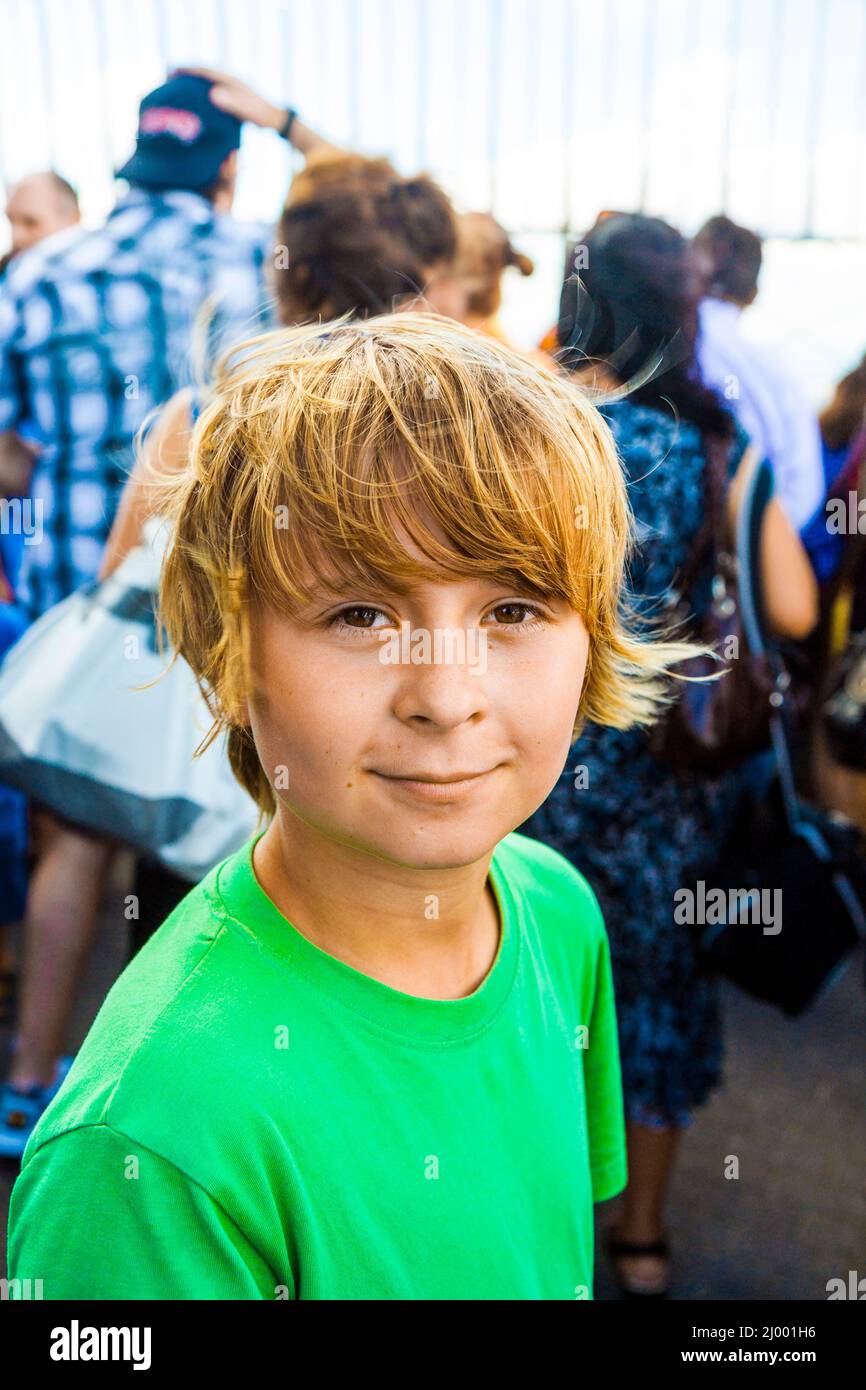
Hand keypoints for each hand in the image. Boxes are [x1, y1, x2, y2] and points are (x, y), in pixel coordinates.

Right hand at [170, 66, 285, 131]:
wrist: (275, 120)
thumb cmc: (261, 115)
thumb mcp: (247, 109)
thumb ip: (231, 102)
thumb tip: (212, 94)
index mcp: (231, 81)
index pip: (206, 72)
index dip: (189, 70)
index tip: (173, 70)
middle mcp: (230, 82)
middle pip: (205, 75)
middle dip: (188, 75)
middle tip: (169, 77)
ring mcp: (231, 90)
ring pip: (208, 84)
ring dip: (194, 85)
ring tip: (178, 89)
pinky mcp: (232, 99)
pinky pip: (213, 93)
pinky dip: (202, 94)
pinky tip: (194, 103)